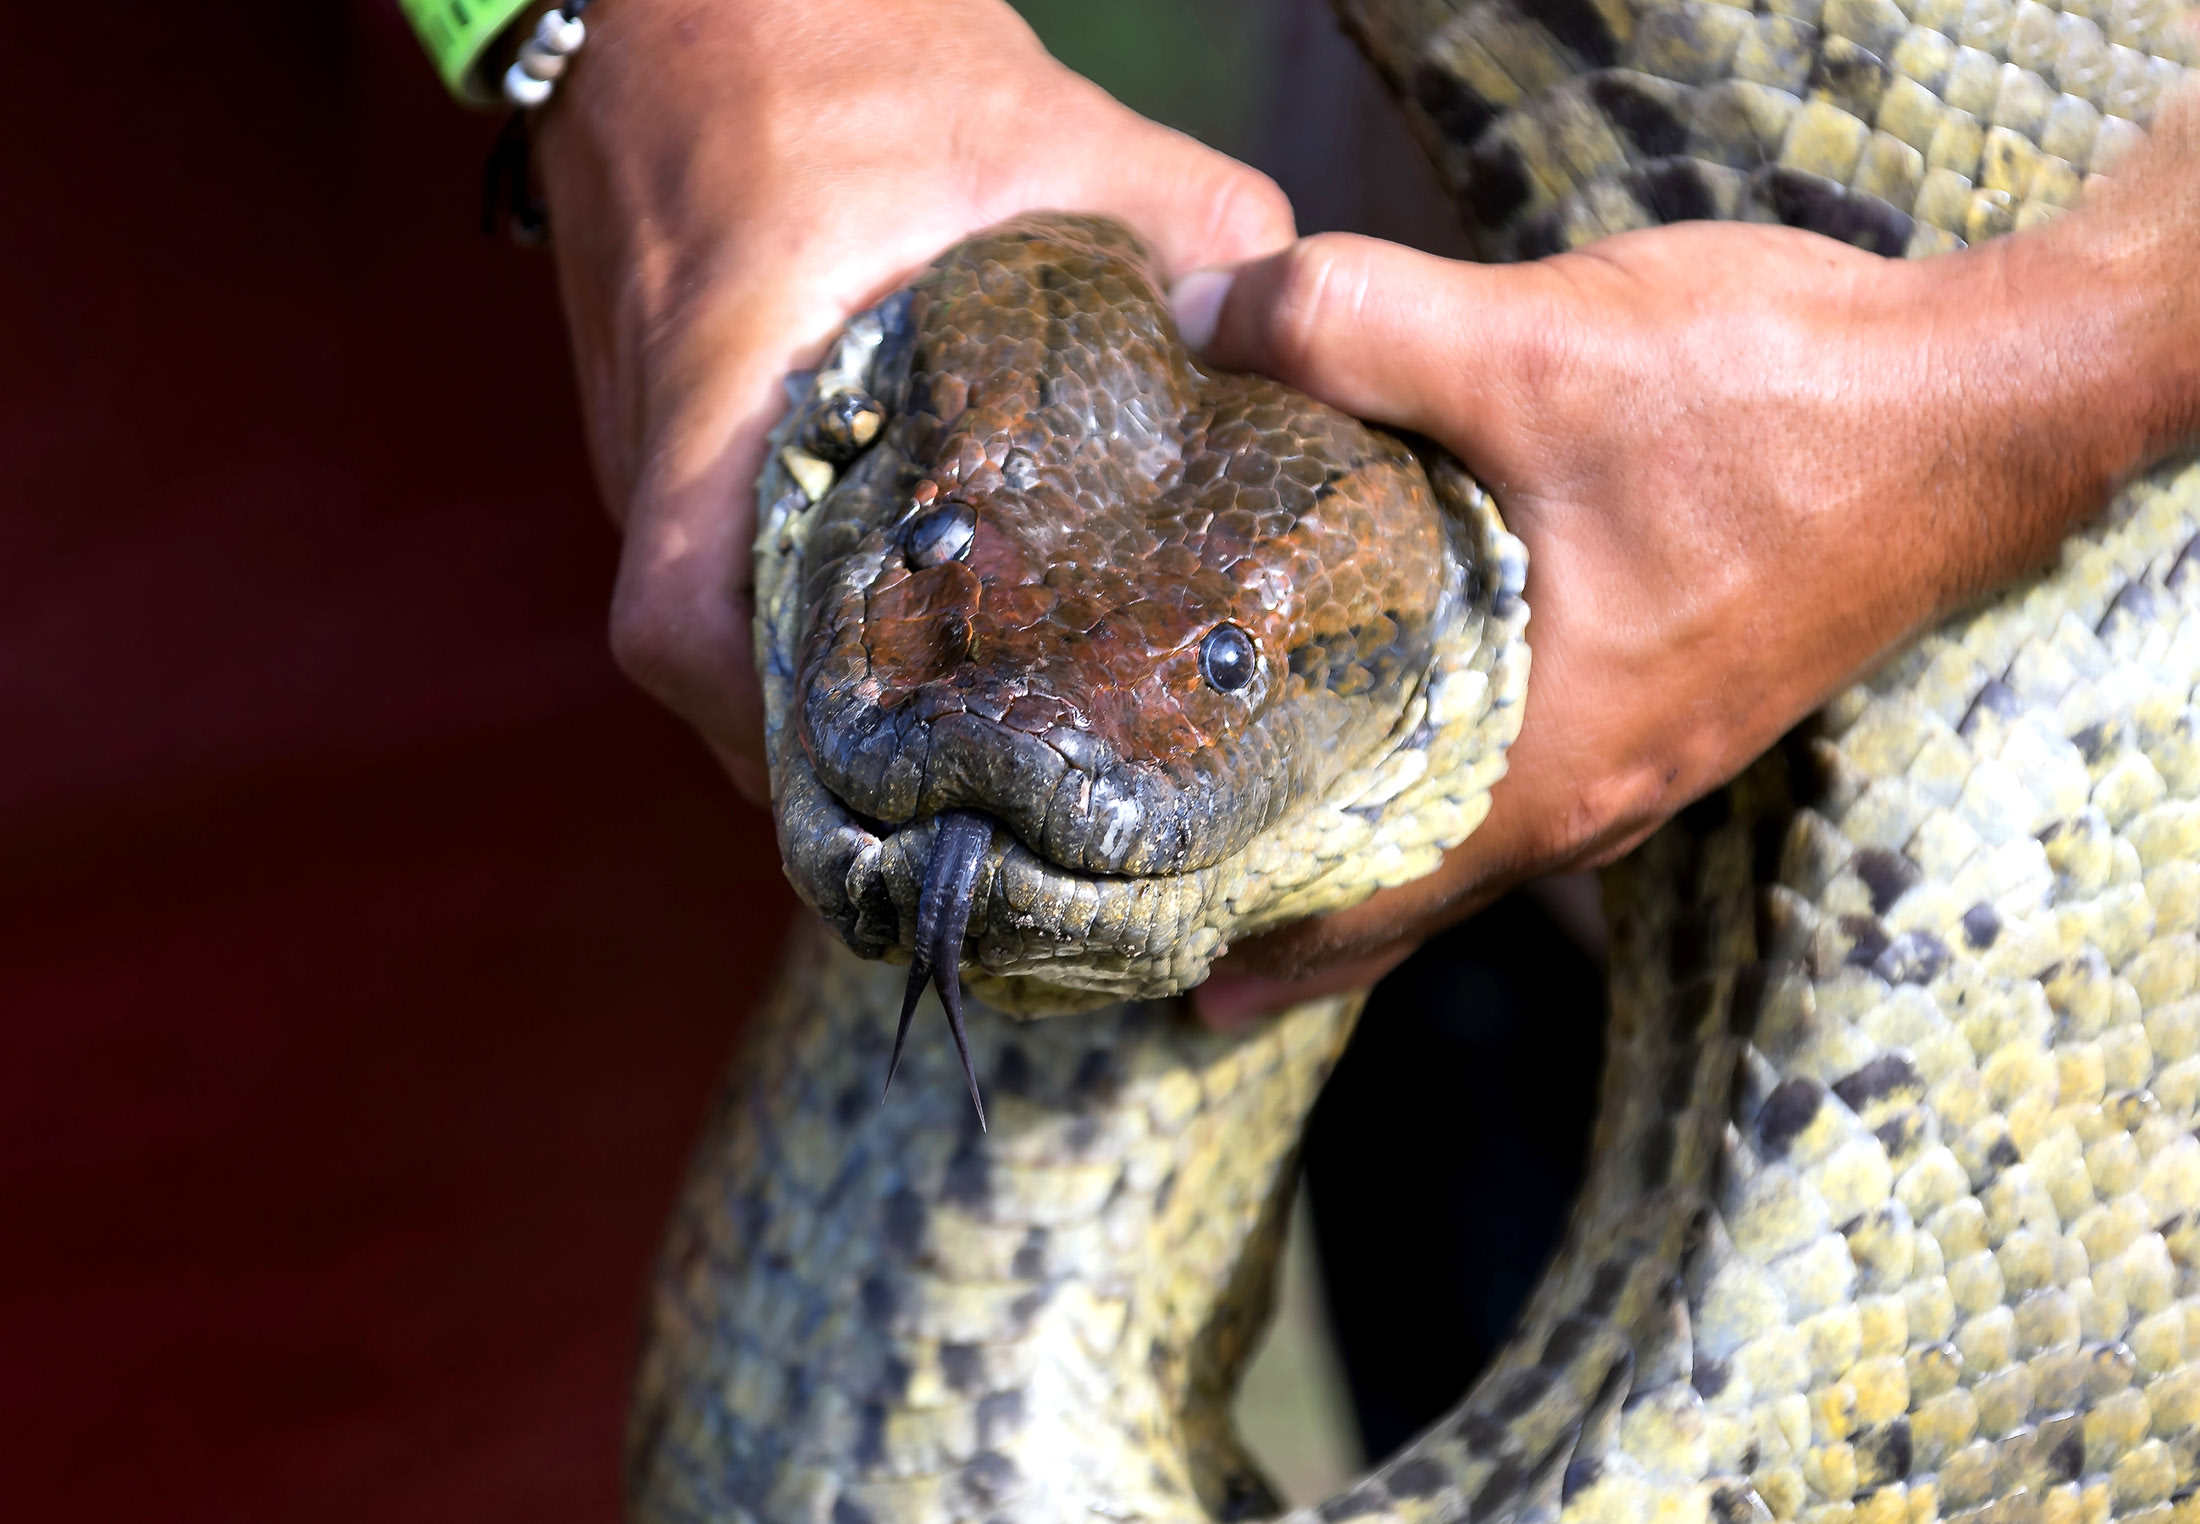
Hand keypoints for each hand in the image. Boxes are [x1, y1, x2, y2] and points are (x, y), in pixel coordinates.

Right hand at [532, 0, 1293, 799]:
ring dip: (837, 708)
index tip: (919, 785)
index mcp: (718, 395)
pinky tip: (935, 643)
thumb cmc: (849, 54)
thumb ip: (1190, 239)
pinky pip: (733, 582)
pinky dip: (820, 632)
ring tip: (983, 761)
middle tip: (998, 812)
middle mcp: (658, 460)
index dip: (785, 737)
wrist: (690, 1)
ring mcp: (647, 462)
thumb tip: (1299, 372)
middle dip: (849, 764)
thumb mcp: (1049, 131)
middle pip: (721, 686)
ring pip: (729, 646)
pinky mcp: (663, 449)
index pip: (682, 631)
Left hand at [1182, 109, 2199, 1024]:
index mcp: (1554, 766)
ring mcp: (1651, 747)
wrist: (1988, 401)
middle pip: (1413, 895)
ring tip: (1253, 849)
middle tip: (1166, 921)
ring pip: (1471, 835)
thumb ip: (1355, 329)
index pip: (1374, 907)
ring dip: (1365, 852)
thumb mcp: (1543, 351)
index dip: (1262, 942)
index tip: (1159, 962)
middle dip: (1294, 919)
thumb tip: (1198, 317)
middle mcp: (1603, 790)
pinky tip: (1396, 729)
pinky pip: (1530, 771)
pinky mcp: (1680, 688)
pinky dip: (1440, 782)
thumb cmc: (1785, 404)